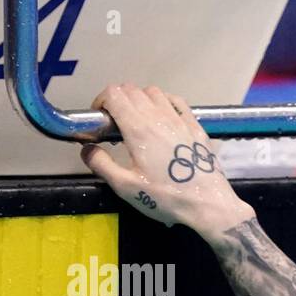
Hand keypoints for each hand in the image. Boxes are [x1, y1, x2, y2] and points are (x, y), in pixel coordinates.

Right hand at [81, 84, 254, 244]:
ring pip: (154, 92)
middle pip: (131, 90)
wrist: (209, 205)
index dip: (101, 101)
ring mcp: (180, 120)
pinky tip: (162, 116)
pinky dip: (164, 102)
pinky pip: (177, 101)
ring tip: (137, 120)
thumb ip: (101, 165)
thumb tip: (86, 149)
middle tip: (115, 123)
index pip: (114, 93)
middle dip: (117, 100)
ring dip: (140, 99)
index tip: (100, 120)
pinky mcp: (196, 127)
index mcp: (138, 128)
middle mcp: (158, 117)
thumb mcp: (126, 187)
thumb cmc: (167, 198)